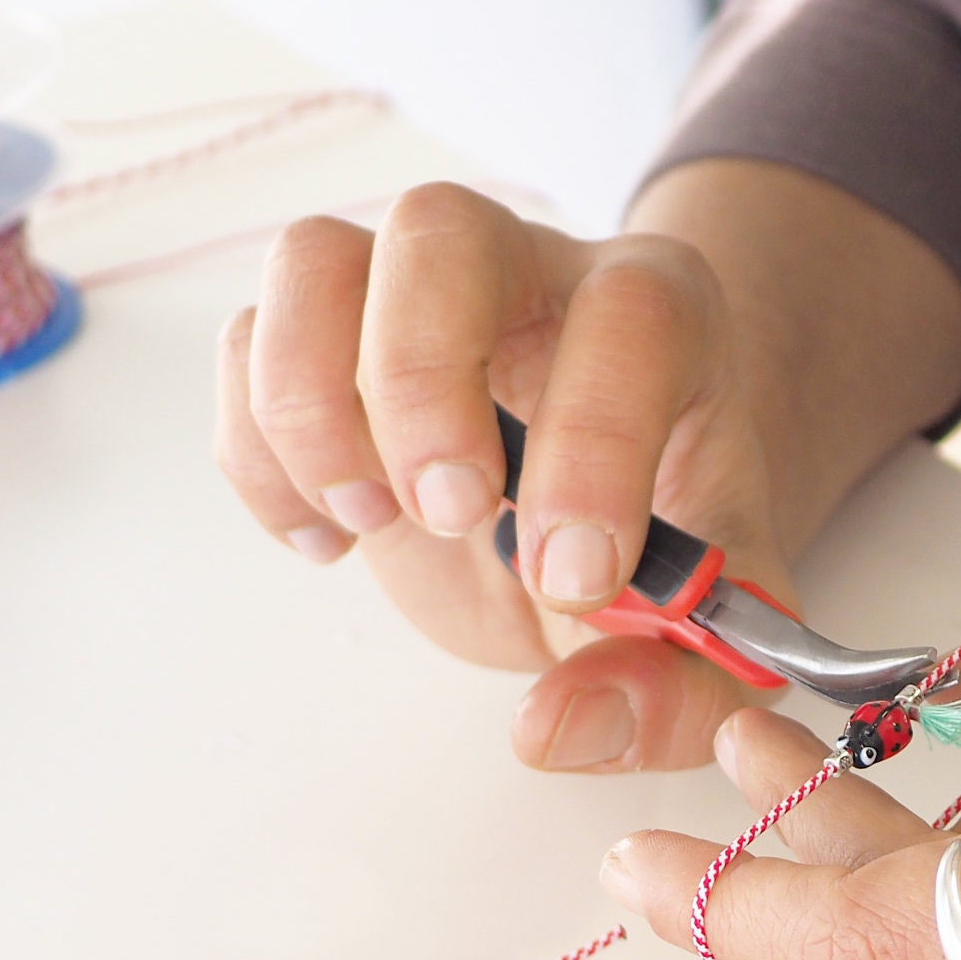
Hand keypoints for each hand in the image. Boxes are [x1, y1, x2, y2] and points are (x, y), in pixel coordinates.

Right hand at [215, 181, 790, 772]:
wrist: (596, 526)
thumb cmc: (660, 553)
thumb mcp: (714, 641)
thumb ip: (676, 695)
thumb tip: (560, 727)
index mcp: (662, 316)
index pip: (631, 314)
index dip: (595, 442)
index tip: (573, 579)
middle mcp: (531, 272)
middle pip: (440, 232)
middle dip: (421, 385)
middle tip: (449, 519)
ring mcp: (411, 295)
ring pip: (313, 260)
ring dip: (312, 409)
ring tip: (373, 523)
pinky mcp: (324, 345)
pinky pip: (246, 344)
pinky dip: (260, 455)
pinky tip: (331, 536)